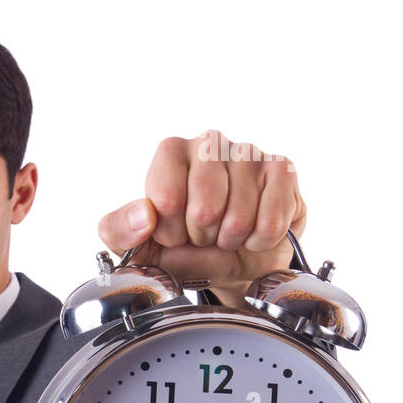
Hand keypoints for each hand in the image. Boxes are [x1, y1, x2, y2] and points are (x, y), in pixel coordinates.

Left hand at [97, 130, 306, 307]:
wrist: (227, 259)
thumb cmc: (180, 246)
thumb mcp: (136, 245)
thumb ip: (120, 230)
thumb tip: (144, 215)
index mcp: (171, 152)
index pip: (165, 199)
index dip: (170, 229)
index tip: (173, 233)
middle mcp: (211, 142)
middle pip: (204, 207)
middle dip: (202, 235)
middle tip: (202, 234)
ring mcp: (249, 153)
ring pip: (240, 217)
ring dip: (231, 239)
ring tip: (226, 233)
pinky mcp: (283, 170)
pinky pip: (272, 220)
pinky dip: (261, 239)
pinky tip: (253, 232)